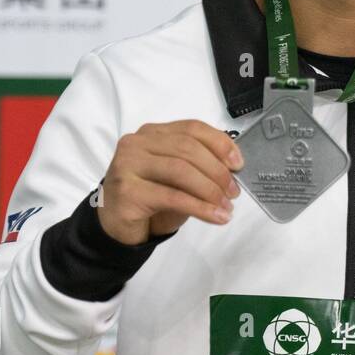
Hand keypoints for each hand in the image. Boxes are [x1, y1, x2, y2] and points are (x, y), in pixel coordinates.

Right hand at [96, 120, 242, 245]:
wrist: (116, 226)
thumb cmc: (151, 198)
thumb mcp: (178, 178)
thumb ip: (199, 166)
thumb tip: (232, 169)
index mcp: (152, 133)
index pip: (192, 128)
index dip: (220, 143)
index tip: (239, 163)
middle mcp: (136, 143)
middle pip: (188, 148)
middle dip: (218, 171)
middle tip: (234, 191)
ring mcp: (127, 165)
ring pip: (181, 171)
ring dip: (211, 190)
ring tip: (227, 206)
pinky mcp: (126, 191)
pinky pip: (173, 197)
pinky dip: (200, 207)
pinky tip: (216, 216)